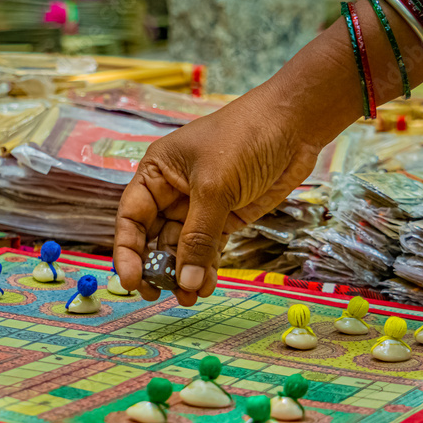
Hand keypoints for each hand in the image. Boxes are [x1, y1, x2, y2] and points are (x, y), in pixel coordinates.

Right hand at [114, 80, 326, 305]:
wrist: (294, 124)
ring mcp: (200, 206)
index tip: (131, 280)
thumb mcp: (214, 187)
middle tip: (158, 295)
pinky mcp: (226, 217)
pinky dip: (206, 269)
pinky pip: (208, 249)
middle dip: (155, 267)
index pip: (131, 216)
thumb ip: (198, 237)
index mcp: (157, 172)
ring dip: (183, 274)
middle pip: (152, 237)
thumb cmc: (244, 138)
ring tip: (188, 298)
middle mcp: (172, 191)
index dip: (127, 250)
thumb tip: (186, 281)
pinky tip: (206, 287)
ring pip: (181, 248)